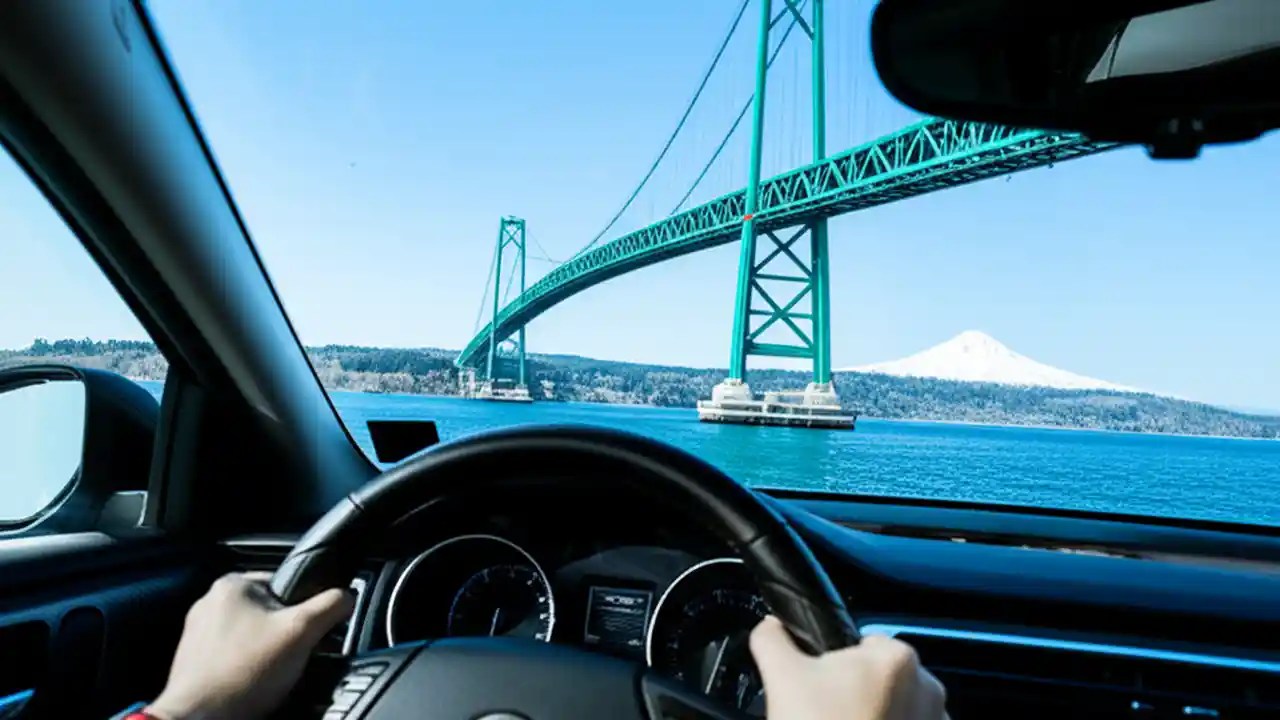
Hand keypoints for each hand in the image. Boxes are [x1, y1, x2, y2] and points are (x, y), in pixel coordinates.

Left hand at [146, 572, 353, 719]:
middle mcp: (209, 602)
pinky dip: (247, 670)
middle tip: (292, 657)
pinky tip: (252, 685)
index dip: (304, 610)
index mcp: (232, 584)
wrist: (201, 719)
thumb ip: (331, 605)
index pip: (285, 585)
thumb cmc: (245, 672)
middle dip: (284, 635)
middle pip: (269, 613)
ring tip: (271, 675)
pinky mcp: (193, 661)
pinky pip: (234, 658)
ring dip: (266, 654)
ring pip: (252, 638)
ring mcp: (197, 634)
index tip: (307, 634)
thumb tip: (347, 596)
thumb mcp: (302, 630)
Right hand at [749, 616, 947, 719]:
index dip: (838, 664)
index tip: (824, 689)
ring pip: (898, 706)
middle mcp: (928, 686)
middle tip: (831, 714)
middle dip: (860, 691)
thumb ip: (773, 638)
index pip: (864, 644)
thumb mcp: (781, 677)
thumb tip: (771, 625)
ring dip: (879, 714)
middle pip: (883, 676)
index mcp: (897, 657)